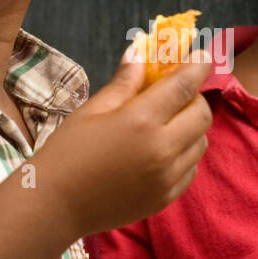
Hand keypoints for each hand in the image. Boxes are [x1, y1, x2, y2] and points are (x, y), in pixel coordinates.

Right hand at [36, 43, 212, 238]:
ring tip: (168, 123)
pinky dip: (185, 154)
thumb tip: (140, 52)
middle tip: (178, 93)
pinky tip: (162, 151)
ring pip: (201, 143)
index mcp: (141, 121)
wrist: (55, 206)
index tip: (202, 55)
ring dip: (191, 127)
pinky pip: (191, 169)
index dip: (198, 66)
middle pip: (202, 115)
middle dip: (195, 97)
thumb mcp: (93, 110)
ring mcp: (168, 177)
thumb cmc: (67, 152)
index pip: (184, 86)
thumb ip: (124, 82)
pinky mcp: (167, 197)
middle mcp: (163, 149)